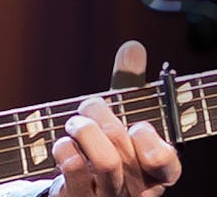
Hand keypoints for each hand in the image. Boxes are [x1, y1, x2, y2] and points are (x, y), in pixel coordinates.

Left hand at [48, 41, 181, 196]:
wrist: (73, 186)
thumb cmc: (104, 147)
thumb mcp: (119, 117)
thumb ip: (128, 85)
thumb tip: (133, 47)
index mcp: (153, 172)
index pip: (168, 165)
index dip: (154, 144)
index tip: (138, 127)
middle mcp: (134, 188)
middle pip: (127, 150)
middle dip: (103, 118)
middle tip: (88, 109)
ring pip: (107, 163)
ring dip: (85, 131)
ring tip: (74, 124)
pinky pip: (73, 172)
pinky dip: (65, 149)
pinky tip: (62, 144)